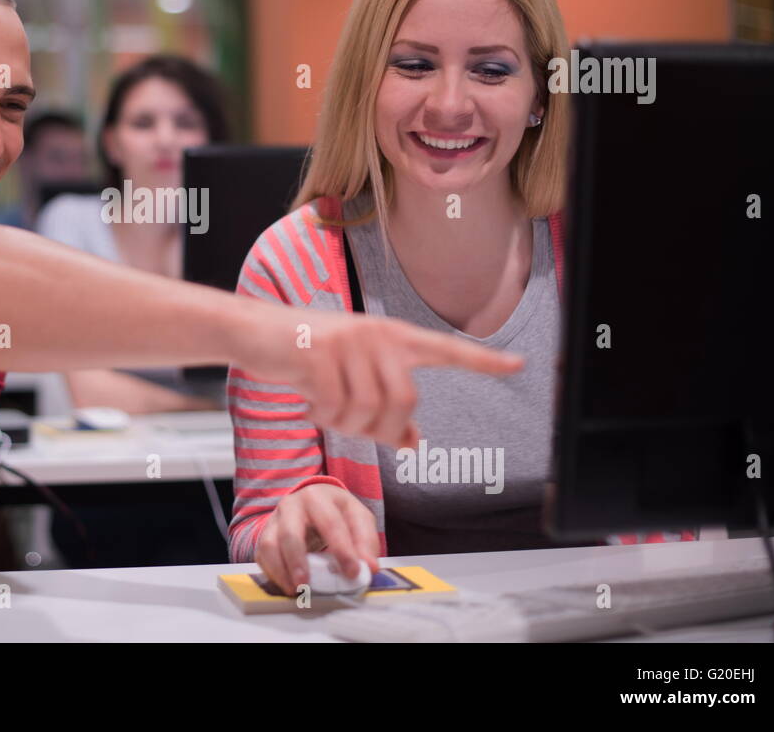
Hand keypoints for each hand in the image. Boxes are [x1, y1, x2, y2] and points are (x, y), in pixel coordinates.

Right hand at [237, 306, 521, 440]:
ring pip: (367, 410)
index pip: (446, 349)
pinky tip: (307, 405)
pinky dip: (321, 417)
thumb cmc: (305, 356)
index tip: (519, 366)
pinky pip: (334, 408)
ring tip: (324, 410)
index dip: (482, 361)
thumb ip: (384, 403)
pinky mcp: (319, 353)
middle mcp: (377, 333)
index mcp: (391, 335)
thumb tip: (413, 442)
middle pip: (403, 402)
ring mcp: (349, 341)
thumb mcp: (349, 377)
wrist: (255, 330)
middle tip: (350, 425)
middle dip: (379, 428)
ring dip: (345, 425)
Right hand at [256, 483, 379, 594]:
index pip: (330, 523)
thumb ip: (366, 541)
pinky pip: (262, 556)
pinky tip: (288, 585)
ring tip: (296, 589)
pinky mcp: (265, 534)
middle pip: (290, 532)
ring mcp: (275, 519)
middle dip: (298, 560)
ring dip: (281, 570)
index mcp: (319, 497)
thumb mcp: (357, 518)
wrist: (312, 502)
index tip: (352, 573)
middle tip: (307, 584)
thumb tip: (368, 567)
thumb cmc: (336, 512)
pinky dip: (273, 573)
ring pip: (270, 544)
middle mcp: (292, 505)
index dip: (342, 550)